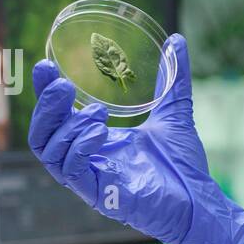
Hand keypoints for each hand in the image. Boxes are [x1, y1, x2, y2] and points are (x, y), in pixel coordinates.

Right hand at [29, 34, 243, 243]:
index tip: (46, 65)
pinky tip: (100, 132)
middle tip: (61, 82)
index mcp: (96, 143)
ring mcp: (91, 179)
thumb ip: (173, 80)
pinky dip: (79, 148)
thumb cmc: (183, 167)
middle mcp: (88, 161)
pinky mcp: (100, 195)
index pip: (57, 117)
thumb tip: (176, 41)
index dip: (45, 93)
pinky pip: (72, 171)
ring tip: (95, 111)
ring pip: (50, 152)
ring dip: (66, 125)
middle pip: (42, 134)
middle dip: (45, 106)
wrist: (201, 201)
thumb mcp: (175, 114)